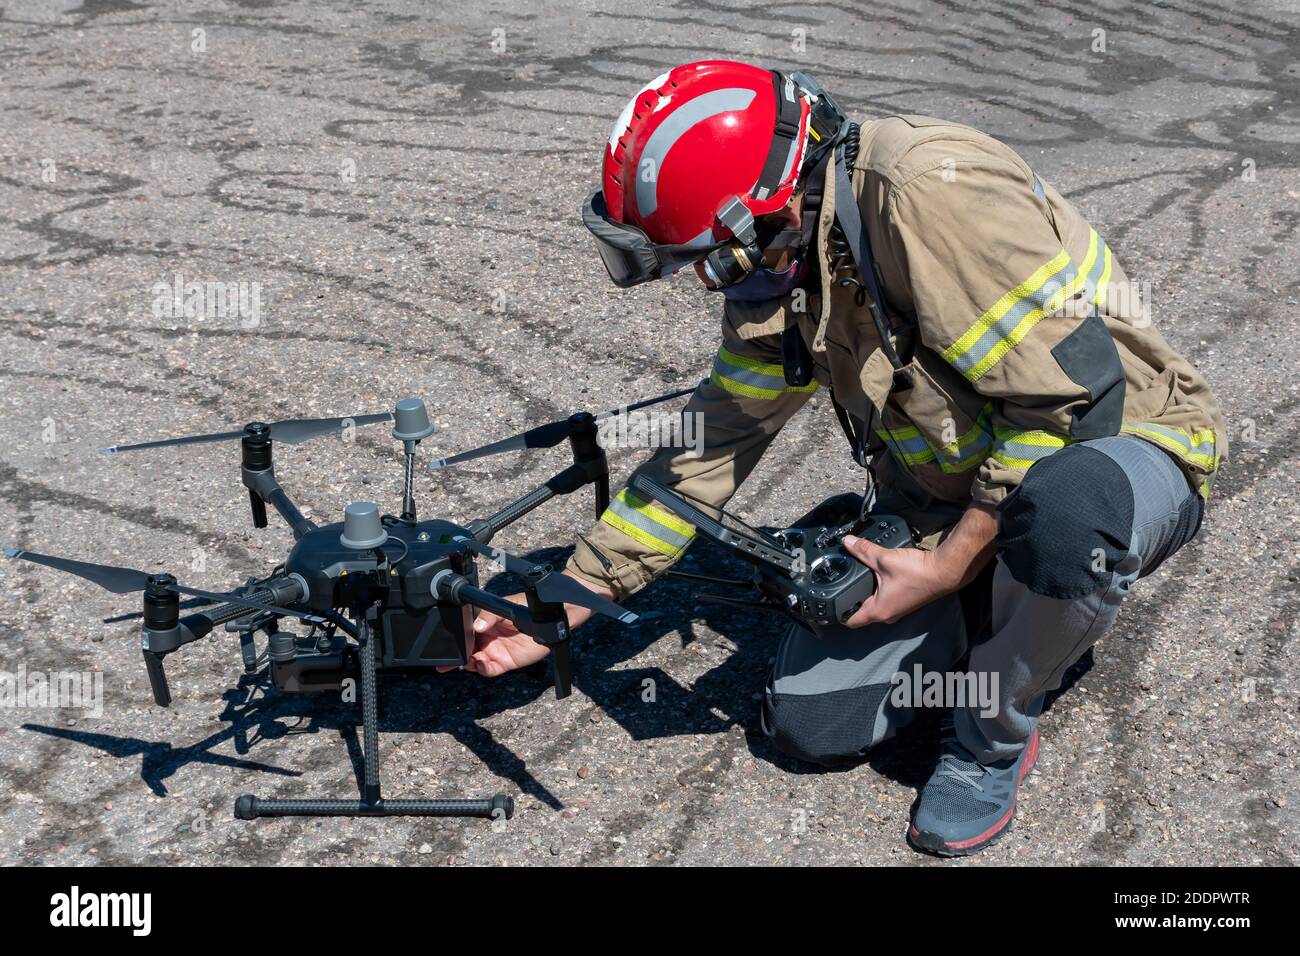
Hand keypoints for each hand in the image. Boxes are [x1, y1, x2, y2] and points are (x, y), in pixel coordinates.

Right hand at [437, 572, 614, 677]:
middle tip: (443, 661)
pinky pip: (489, 670)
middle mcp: (486, 638)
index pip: (464, 632)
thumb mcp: (506, 608)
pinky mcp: (505, 662)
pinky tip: (480, 664)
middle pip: (465, 650)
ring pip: (474, 661)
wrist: (550, 620)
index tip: (444, 641)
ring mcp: (495, 651)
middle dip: (454, 656)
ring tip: (465, 661)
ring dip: (466, 664)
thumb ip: (490, 616)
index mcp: (483, 623)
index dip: (454, 638)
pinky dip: (482, 669)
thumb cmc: (528, 608)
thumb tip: (476, 626)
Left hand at [840, 535, 955, 627]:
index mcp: (879, 611)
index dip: (837, 614)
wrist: (945, 571)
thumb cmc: (919, 573)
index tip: (828, 605)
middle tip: (840, 586)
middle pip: (862, 613)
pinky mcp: (906, 600)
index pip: (851, 621)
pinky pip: (886, 598)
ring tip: (857, 578)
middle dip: (851, 600)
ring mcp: (898, 608)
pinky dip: (880, 589)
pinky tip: (878, 575)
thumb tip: (848, 542)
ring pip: (875, 604)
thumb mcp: (884, 559)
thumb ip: (863, 550)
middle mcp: (888, 614)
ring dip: (867, 594)